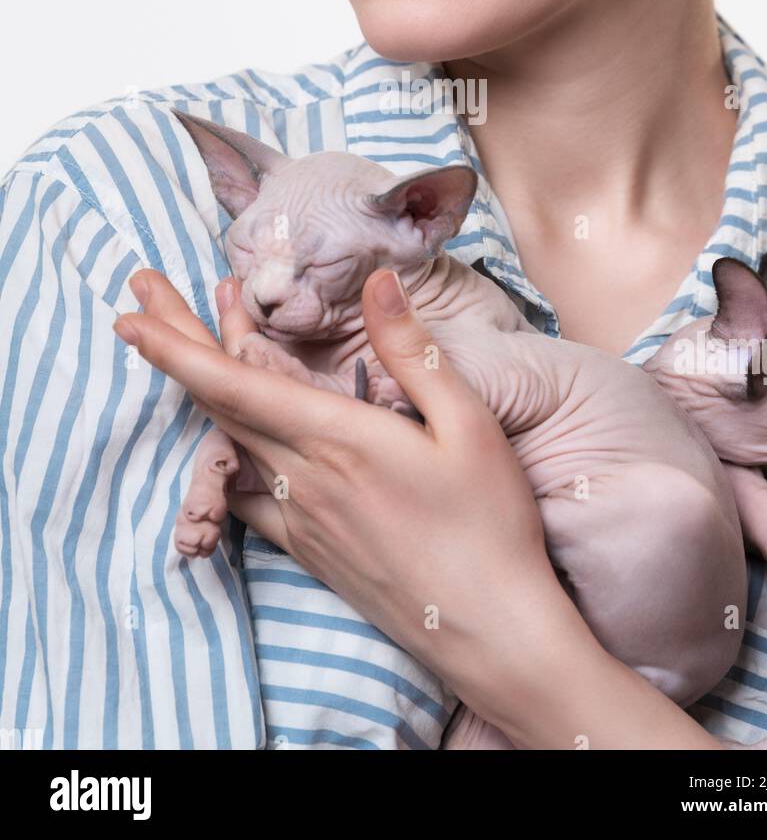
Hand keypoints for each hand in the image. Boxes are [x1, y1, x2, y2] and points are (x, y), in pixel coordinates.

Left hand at [113, 267, 567, 713]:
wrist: (490, 631)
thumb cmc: (489, 524)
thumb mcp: (467, 424)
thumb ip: (413, 350)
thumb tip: (380, 280)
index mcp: (338, 440)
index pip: (236, 385)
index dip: (179, 348)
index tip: (132, 317)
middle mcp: (303, 479)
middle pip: (217, 404)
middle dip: (174, 347)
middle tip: (135, 304)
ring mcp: (299, 518)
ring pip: (228, 442)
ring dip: (200, 389)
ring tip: (183, 346)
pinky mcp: (307, 547)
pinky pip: (246, 492)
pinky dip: (225, 448)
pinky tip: (225, 437)